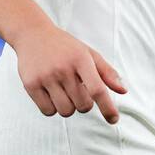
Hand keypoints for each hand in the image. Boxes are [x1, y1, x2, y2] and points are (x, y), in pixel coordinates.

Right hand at [13, 26, 127, 123]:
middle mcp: (63, 68)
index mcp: (81, 59)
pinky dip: (53, 108)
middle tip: (78, 90)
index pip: (97, 89)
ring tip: (64, 91)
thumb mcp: (88, 53)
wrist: (33, 34)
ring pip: (66, 111)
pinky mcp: (30, 85)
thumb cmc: (66, 47)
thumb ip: (107, 72)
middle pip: (83, 105)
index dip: (107, 107)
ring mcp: (45, 77)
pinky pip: (48, 111)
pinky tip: (51, 94)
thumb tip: (123, 90)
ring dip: (69, 107)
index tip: (114, 119)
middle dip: (85, 104)